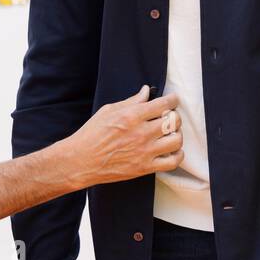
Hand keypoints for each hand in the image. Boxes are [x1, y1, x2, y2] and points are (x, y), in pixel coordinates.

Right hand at [63, 86, 183, 188]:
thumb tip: (146, 91)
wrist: (81, 161)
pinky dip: (178, 155)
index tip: (173, 99)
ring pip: (176, 140)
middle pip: (173, 121)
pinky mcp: (145, 167)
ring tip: (171, 133)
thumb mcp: (108, 111)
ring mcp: (144, 152)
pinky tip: (172, 150)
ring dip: (177, 134)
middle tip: (170, 116)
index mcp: (132, 116)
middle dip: (175, 116)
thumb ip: (131, 101)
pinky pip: (172, 162)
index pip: (163, 104)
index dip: (173, 99)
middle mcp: (141, 133)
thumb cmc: (91, 134)